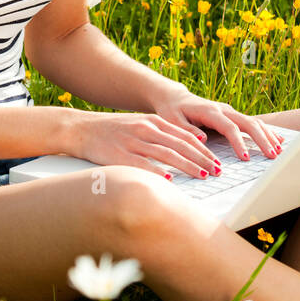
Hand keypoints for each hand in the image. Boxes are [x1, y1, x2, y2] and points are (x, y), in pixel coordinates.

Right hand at [66, 110, 221, 179]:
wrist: (81, 128)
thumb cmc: (113, 130)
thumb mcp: (139, 125)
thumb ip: (160, 135)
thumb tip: (184, 149)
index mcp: (153, 121)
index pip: (186, 136)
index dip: (204, 149)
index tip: (217, 161)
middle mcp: (146, 129)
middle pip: (181, 145)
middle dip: (202, 159)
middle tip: (217, 171)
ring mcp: (133, 142)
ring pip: (167, 154)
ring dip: (188, 166)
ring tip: (202, 176)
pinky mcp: (119, 155)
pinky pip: (142, 164)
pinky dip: (157, 171)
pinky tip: (170, 178)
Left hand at [151, 87, 285, 162]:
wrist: (175, 98)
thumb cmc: (172, 111)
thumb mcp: (172, 121)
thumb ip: (186, 130)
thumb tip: (202, 138)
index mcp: (210, 111)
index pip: (229, 127)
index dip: (238, 142)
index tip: (245, 158)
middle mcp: (224, 109)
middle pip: (248, 123)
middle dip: (262, 140)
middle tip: (272, 157)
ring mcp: (230, 112)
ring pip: (254, 122)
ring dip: (268, 136)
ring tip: (279, 151)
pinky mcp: (233, 116)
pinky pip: (253, 123)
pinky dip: (266, 132)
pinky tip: (278, 141)